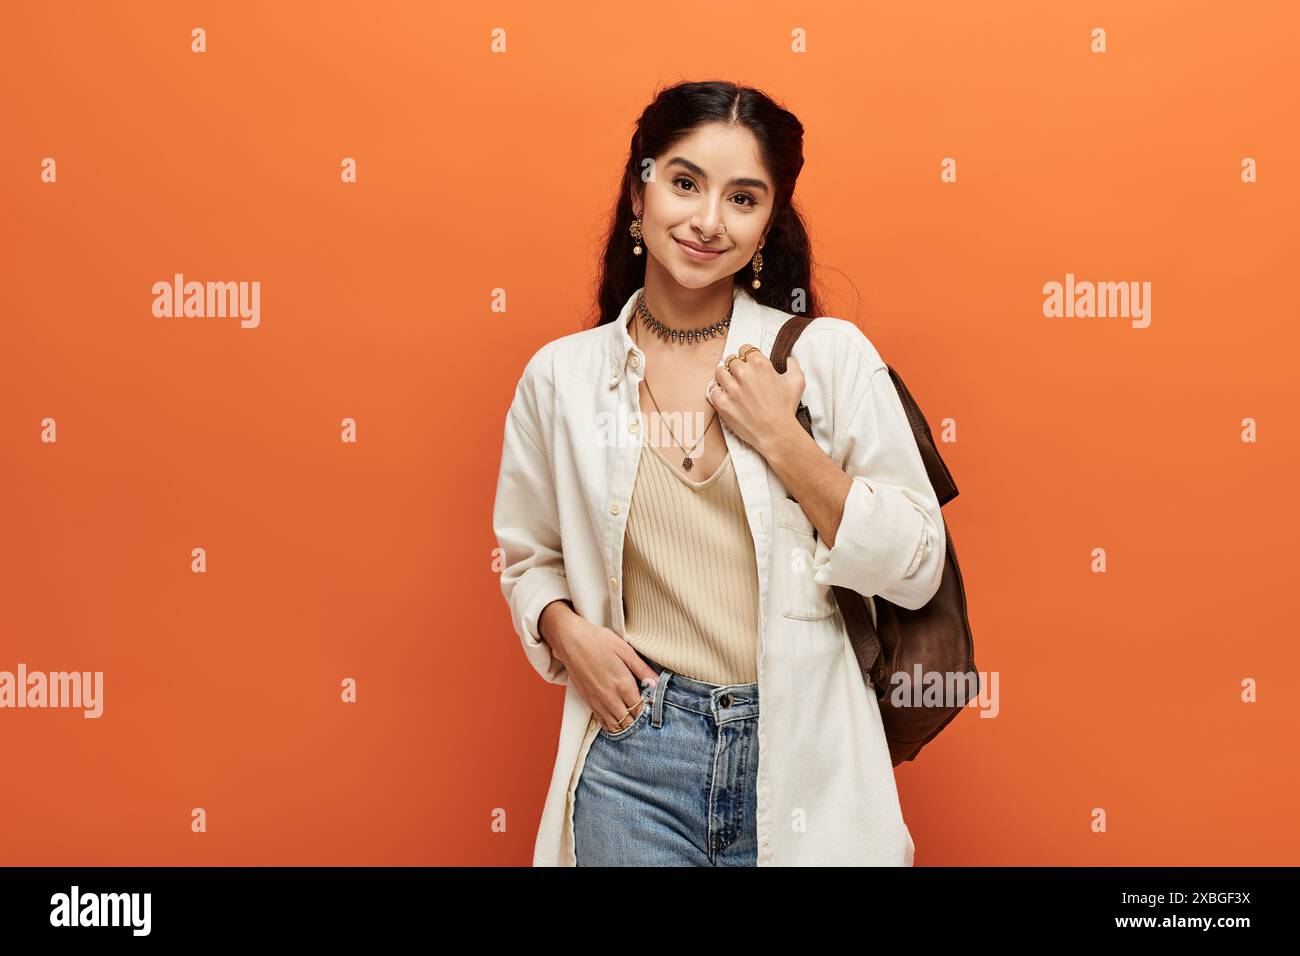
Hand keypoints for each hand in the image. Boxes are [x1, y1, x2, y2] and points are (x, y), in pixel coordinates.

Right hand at [543, 608, 659, 732]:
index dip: (648, 710)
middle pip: (629, 721)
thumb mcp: (625, 650)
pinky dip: (611, 725)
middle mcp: (610, 698)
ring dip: (625, 725)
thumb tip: (656, 683)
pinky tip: (617, 720)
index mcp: (623, 685)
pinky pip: (602, 722)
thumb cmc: (598, 641)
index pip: (640, 709)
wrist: (570, 641)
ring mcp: (597, 702)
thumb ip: (642, 669)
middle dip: (638, 719)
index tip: (651, 704)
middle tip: (643, 711)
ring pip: (616, 726)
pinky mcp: (588, 701)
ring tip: (632, 718)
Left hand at [707, 345, 804, 452]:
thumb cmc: (786, 408)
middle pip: (731, 360)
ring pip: (719, 372)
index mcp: (760, 364)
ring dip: (725, 377)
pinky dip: (718, 392)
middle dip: (736, 367)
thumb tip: (788, 359)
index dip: (747, 356)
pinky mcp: (722, 402)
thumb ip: (793, 365)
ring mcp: (731, 388)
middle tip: (741, 377)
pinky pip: (713, 390)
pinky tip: (726, 396)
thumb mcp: (797, 381)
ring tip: (731, 385)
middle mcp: (743, 373)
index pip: (745, 349)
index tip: (748, 364)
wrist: (776, 433)